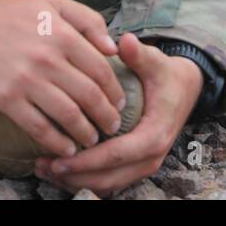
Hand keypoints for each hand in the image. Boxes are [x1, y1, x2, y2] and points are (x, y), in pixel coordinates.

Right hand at [0, 0, 126, 157]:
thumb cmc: (10, 15)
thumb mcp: (52, 4)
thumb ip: (88, 20)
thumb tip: (112, 48)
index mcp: (62, 33)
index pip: (101, 69)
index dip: (115, 91)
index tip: (120, 103)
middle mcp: (47, 58)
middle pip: (89, 96)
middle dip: (106, 116)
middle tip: (112, 126)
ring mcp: (26, 80)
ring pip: (68, 115)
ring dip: (86, 133)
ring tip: (92, 139)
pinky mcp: (7, 99)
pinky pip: (39, 127)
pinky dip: (57, 142)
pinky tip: (66, 149)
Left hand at [34, 33, 203, 196]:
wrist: (183, 89)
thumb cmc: (165, 76)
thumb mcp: (155, 62)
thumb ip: (139, 54)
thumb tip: (126, 41)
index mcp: (154, 135)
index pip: (117, 156)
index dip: (87, 161)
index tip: (59, 160)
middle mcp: (150, 156)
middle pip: (108, 178)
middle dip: (74, 176)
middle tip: (42, 167)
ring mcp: (143, 164)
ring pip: (106, 185)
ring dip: (75, 181)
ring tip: (44, 169)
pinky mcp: (135, 166)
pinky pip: (108, 181)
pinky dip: (84, 179)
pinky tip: (59, 170)